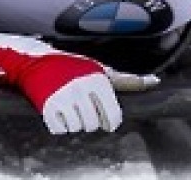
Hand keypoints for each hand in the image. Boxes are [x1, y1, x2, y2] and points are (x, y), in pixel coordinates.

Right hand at [17, 54, 160, 133]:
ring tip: (71, 109)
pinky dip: (60, 125)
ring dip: (75, 123)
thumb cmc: (73, 66)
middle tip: (84, 111)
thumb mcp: (101, 70)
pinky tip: (59, 113)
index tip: (106, 120)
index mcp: (98, 80)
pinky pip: (60, 129)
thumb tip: (155, 81)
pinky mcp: (47, 106)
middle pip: (93, 124)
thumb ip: (127, 80)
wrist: (35, 61)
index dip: (110, 122)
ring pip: (77, 128)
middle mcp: (82, 88)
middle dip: (90, 121)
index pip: (112, 116)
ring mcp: (63, 97)